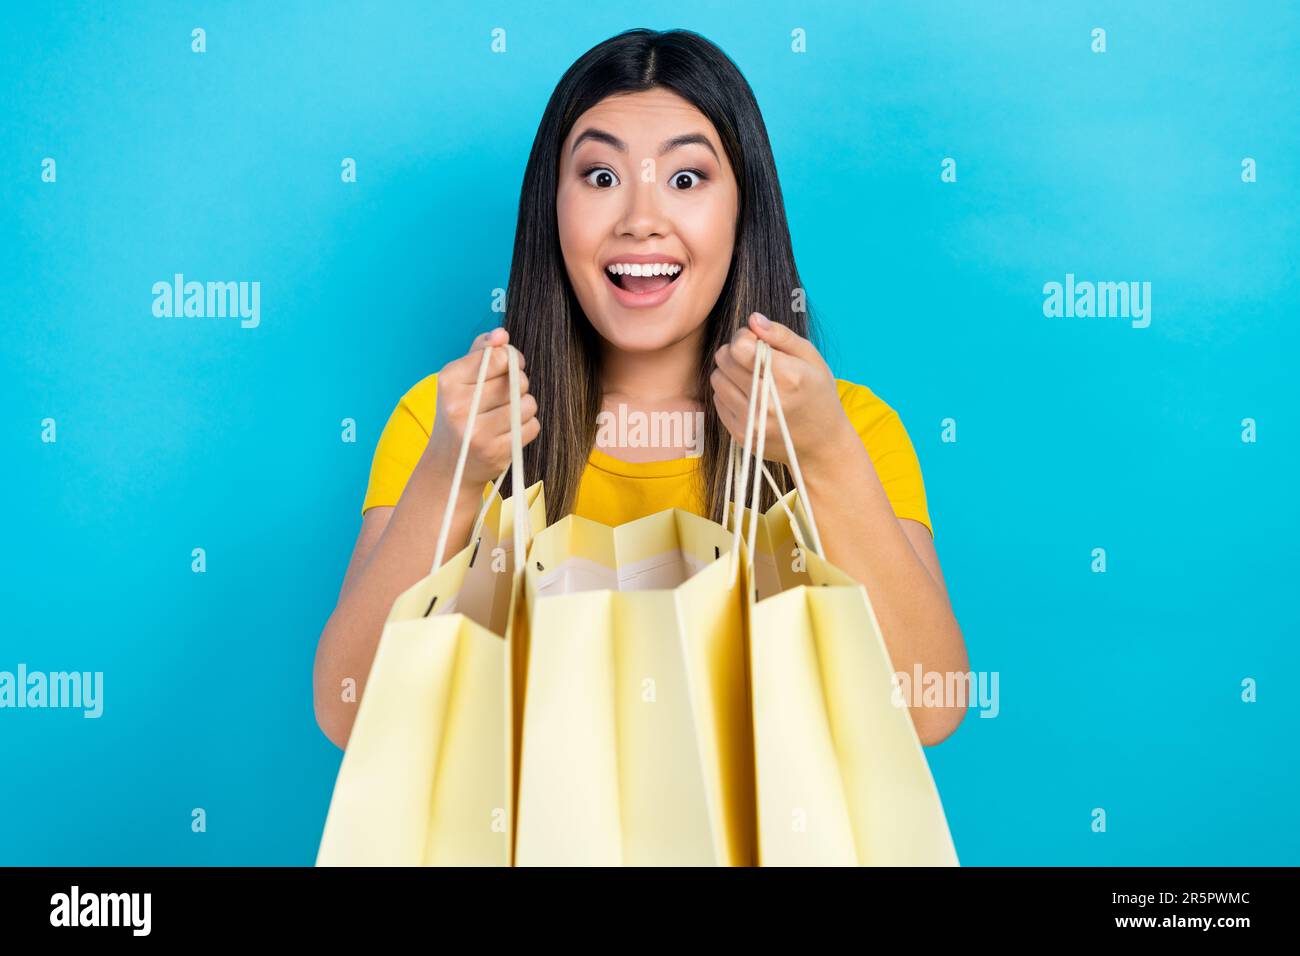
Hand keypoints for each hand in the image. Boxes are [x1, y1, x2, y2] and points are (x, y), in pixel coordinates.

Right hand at [425, 328, 539, 486]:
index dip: (511, 358)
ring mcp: (477, 433)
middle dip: (518, 384)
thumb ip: (481, 352)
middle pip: (517, 380)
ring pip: (528, 404)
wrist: (450, 464)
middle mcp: (459, 407)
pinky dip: (527, 426)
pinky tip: (509, 430)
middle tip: (504, 394)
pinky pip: (532, 426)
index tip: (508, 366)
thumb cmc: (460, 413)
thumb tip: (502, 334)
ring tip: (506, 413)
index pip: (498, 357)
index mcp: (449, 381)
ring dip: (524, 406)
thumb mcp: (460, 379)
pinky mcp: (496, 453)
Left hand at [710, 312, 850, 467]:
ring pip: (716, 379)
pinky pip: (718, 401)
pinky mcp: (741, 435)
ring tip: (749, 377)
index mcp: (788, 377)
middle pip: (724, 360)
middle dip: (734, 352)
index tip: (756, 341)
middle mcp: (767, 401)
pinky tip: (748, 395)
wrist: (822, 444)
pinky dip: (728, 393)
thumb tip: (752, 319)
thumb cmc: (818, 395)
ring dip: (728, 372)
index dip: (744, 337)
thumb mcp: (811, 358)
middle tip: (751, 358)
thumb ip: (781, 335)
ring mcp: (752, 421)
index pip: (740, 346)